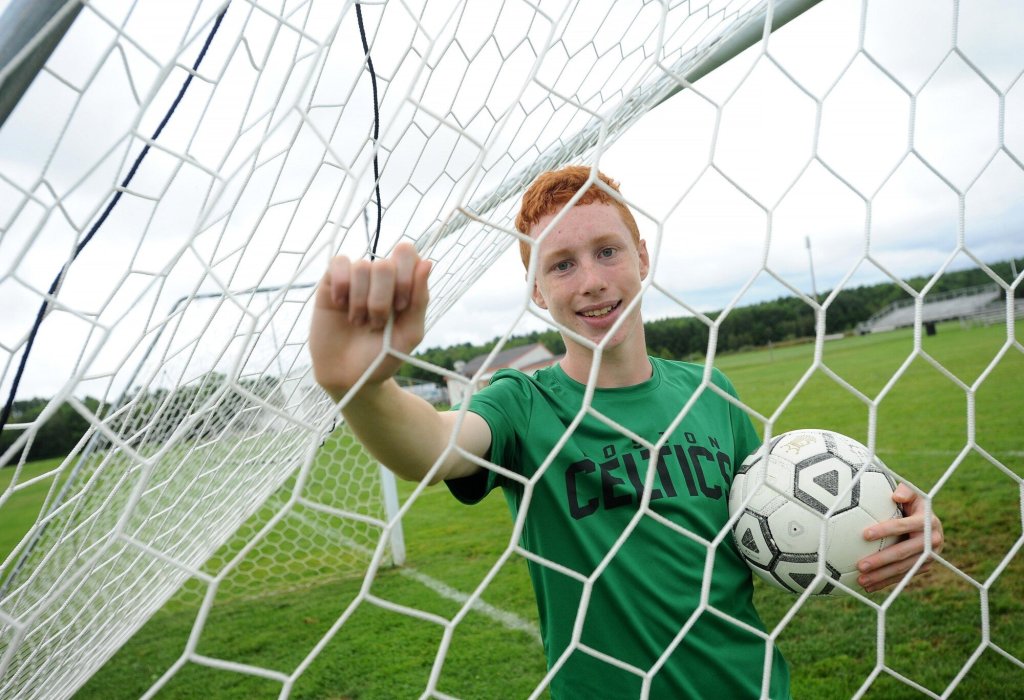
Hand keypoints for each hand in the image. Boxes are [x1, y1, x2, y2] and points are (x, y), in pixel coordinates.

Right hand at [309, 241, 431, 399]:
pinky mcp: (331, 283)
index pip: (407, 253)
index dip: (405, 276)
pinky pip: (338, 263)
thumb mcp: (409, 333)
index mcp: (402, 285)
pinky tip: (340, 305)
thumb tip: (427, 262)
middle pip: (385, 264)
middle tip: (376, 324)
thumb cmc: (383, 356)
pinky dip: (341, 284)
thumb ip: (420, 298)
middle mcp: (379, 278)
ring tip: (358, 322)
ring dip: (361, 301)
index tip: (401, 306)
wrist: (350, 378)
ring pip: (362, 266)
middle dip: (382, 299)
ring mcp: (355, 279)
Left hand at [856, 483, 943, 592]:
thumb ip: (905, 491)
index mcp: (927, 521)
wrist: (930, 521)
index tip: (864, 535)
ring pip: (903, 569)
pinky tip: (869, 587)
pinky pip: (904, 576)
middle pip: (903, 552)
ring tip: (861, 580)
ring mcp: (930, 557)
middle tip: (861, 565)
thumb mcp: (913, 494)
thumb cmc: (913, 503)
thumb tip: (896, 496)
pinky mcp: (924, 567)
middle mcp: (932, 541)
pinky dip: (886, 582)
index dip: (885, 530)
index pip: (903, 525)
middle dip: (882, 560)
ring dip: (882, 576)